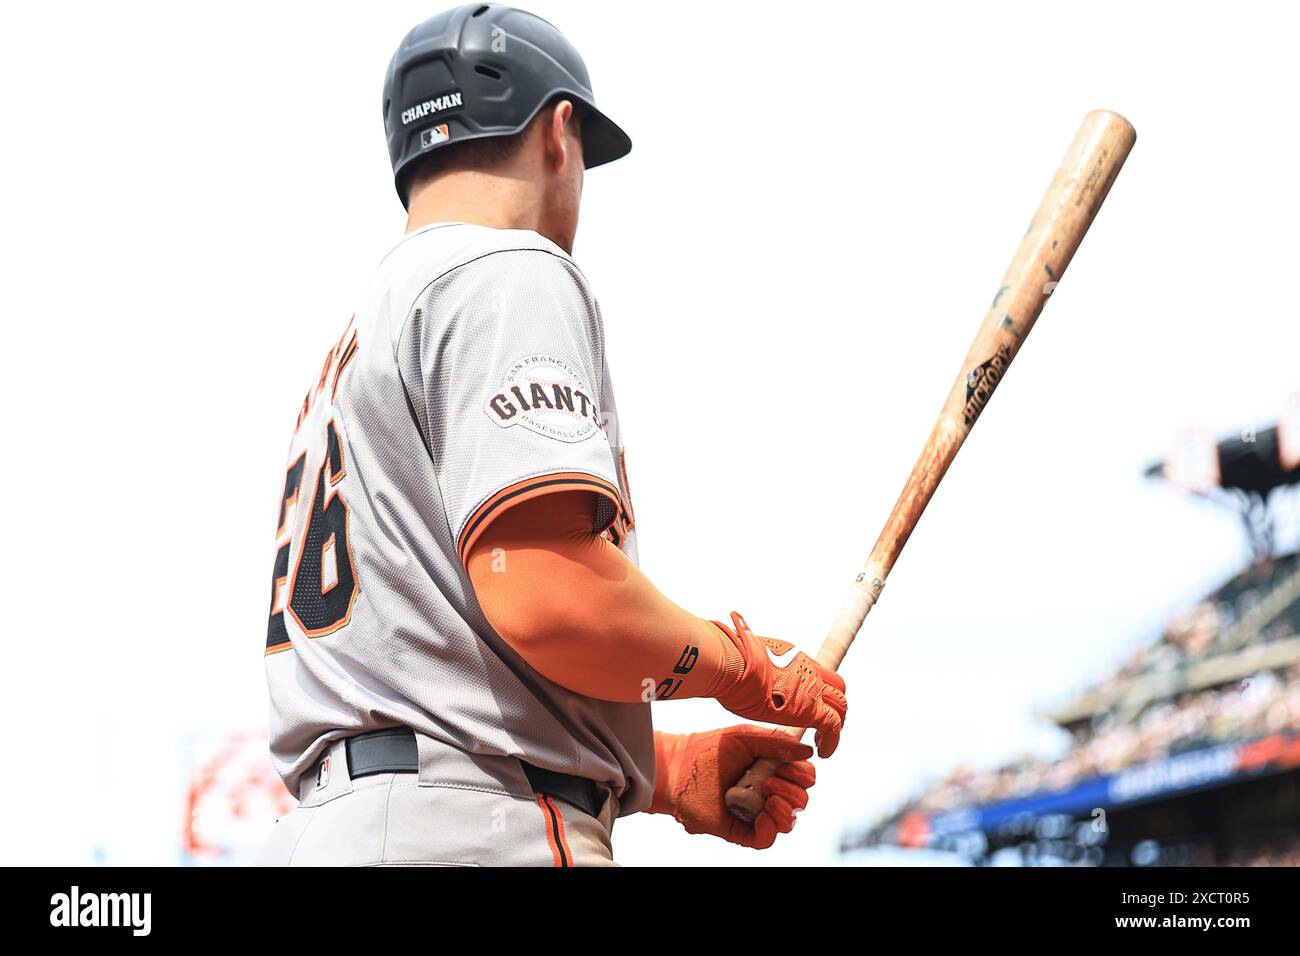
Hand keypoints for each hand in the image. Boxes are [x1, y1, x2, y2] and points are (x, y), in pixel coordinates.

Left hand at [649, 726, 816, 848]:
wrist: (680, 766)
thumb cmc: (711, 749)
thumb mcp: (748, 737)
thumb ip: (778, 741)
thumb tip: (808, 751)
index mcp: (774, 770)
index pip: (805, 778)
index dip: (803, 774)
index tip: (785, 765)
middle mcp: (769, 792)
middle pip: (801, 800)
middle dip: (792, 791)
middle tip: (768, 780)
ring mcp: (755, 812)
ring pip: (788, 822)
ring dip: (785, 809)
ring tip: (766, 796)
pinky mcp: (741, 830)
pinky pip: (766, 840)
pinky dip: (769, 829)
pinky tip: (760, 815)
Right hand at [711, 612, 847, 757]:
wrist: (731, 663)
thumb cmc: (727, 656)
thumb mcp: (740, 649)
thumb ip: (745, 648)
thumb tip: (733, 633)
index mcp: (791, 655)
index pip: (816, 670)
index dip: (818, 687)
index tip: (808, 700)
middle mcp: (807, 669)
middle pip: (836, 686)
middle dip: (833, 705)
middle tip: (823, 722)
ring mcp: (811, 688)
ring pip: (840, 706)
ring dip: (835, 724)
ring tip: (823, 740)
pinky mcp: (811, 709)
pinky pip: (833, 727)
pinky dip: (832, 741)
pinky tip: (824, 752)